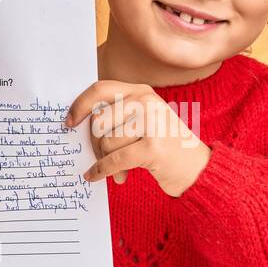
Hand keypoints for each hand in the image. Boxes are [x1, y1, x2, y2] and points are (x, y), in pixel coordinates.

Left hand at [65, 81, 210, 196]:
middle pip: (98, 121)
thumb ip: (117, 117)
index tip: (69, 122)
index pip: (100, 90)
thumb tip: (78, 127)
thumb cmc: (165, 146)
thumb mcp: (144, 121)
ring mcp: (151, 123)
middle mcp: (146, 102)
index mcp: (142, 91)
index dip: (80, 105)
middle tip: (100, 156)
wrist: (198, 168)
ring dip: (106, 160)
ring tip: (120, 168)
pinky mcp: (153, 148)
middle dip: (94, 143)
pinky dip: (102, 171)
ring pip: (105, 143)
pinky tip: (96, 176)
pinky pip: (113, 160)